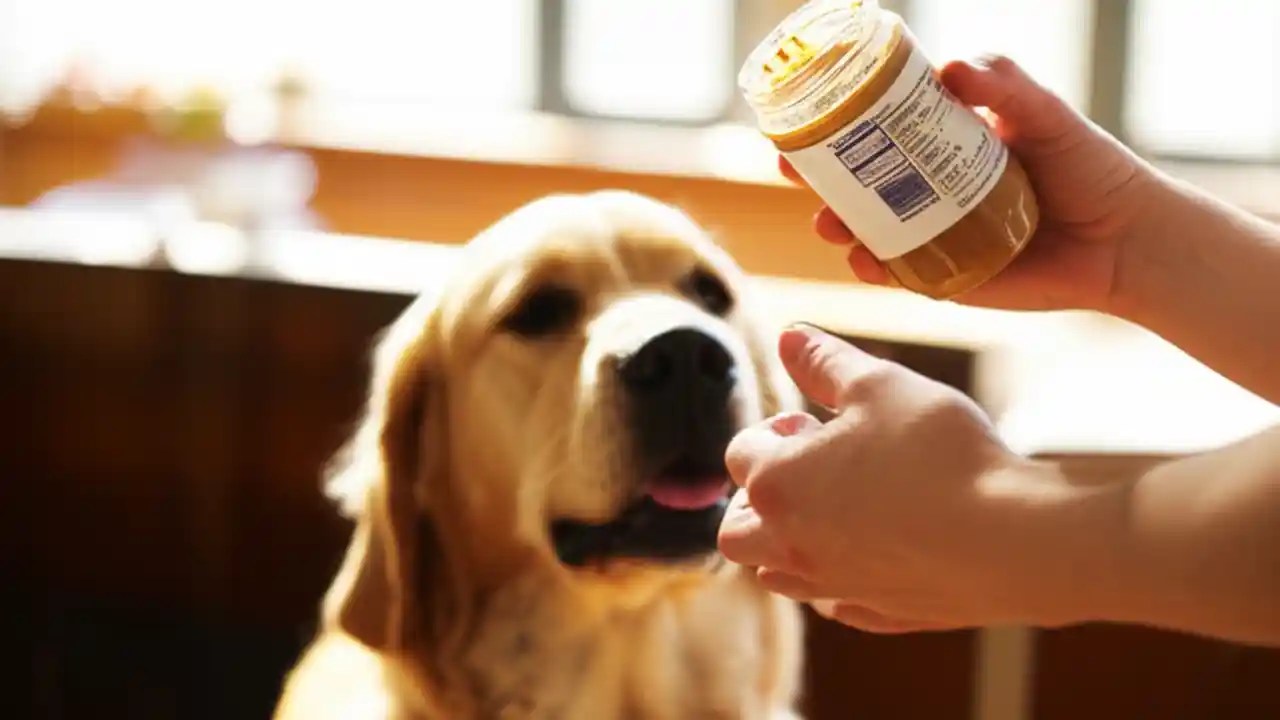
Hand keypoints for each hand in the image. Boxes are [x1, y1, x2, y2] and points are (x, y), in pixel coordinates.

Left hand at [718, 325, 1084, 632]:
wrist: (1011, 538)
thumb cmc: (939, 453)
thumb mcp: (880, 383)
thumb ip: (825, 361)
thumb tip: (789, 337)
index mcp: (777, 485)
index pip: (740, 453)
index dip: (776, 429)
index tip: (817, 422)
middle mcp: (789, 545)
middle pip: (735, 528)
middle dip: (759, 496)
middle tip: (814, 469)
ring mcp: (830, 587)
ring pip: (775, 573)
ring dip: (788, 539)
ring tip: (842, 506)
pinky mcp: (874, 615)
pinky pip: (832, 601)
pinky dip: (836, 577)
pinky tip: (876, 548)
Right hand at [782, 55, 1158, 311]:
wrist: (1125, 241)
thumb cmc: (1089, 168)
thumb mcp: (1046, 114)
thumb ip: (1005, 85)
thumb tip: (950, 67)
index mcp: (944, 145)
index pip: (876, 129)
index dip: (834, 123)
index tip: (800, 116)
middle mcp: (929, 190)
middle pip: (856, 181)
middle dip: (814, 178)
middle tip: (790, 168)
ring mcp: (933, 235)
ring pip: (867, 229)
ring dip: (836, 223)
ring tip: (827, 220)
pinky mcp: (946, 278)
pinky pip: (898, 274)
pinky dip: (874, 268)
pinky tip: (864, 260)